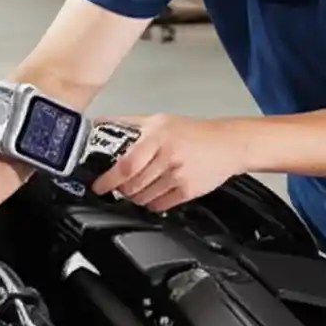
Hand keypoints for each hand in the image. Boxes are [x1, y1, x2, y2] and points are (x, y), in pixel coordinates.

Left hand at [91, 114, 247, 212]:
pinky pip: (160, 205)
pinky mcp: (188, 191)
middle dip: (120, 189)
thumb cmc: (193, 132)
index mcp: (158, 138)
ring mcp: (179, 176)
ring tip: (137, 187)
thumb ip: (129, 123)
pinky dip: (151, 204)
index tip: (98, 186)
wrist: (227, 144)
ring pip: (144, 198)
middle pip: (132, 185)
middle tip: (118, 186)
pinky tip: (153, 193)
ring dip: (134, 197)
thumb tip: (100, 123)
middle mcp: (168, 157)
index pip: (126, 165)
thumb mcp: (159, 120)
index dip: (108, 180)